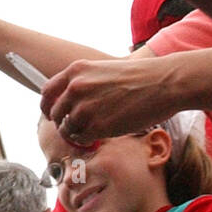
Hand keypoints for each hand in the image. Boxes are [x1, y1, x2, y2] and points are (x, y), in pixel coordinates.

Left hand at [41, 57, 176, 143]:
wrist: (164, 82)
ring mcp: (86, 107)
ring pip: (67, 129)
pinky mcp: (98, 126)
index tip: (53, 115)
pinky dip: (87, 141)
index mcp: (76, 70)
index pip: (47, 92)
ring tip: (91, 132)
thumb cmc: (140, 77)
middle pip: (55, 113)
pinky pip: (81, 139)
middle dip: (63, 123)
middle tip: (76, 128)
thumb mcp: (103, 71)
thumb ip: (83, 83)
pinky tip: (99, 136)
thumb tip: (69, 102)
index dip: (48, 107)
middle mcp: (76, 87)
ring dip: (76, 134)